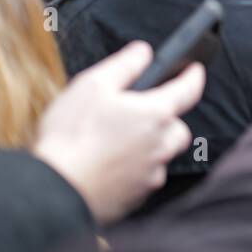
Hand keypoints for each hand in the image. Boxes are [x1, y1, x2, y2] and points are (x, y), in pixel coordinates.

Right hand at [33, 42, 203, 224]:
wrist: (56, 190)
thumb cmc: (72, 136)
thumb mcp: (93, 85)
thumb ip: (124, 65)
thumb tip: (144, 52)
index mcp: (155, 115)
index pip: (188, 90)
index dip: (194, 76)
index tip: (195, 70)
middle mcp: (160, 146)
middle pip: (178, 128)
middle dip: (169, 118)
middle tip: (145, 111)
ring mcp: (150, 175)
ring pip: (163, 156)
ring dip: (152, 145)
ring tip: (122, 140)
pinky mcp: (136, 199)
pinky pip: (145, 179)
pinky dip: (135, 169)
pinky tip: (111, 165)